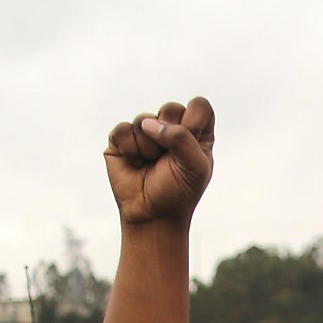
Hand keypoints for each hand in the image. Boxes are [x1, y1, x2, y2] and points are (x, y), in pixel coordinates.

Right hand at [104, 98, 214, 227]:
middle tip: (169, 159)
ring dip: (149, 149)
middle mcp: (171, 127)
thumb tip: (148, 124)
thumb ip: (182, 137)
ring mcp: (146, 130)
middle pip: (171, 108)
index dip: (194, 122)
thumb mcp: (196, 167)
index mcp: (196, 132)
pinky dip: (131, 150)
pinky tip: (135, 163)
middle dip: (171, 136)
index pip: (200, 106)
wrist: (152, 216)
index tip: (192, 145)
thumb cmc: (179, 192)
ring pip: (144, 119)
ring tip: (151, 164)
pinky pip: (124, 130)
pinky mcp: (122, 138)